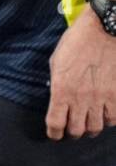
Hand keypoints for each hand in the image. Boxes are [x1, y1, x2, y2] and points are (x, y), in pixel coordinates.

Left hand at [46, 9, 115, 139]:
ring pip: (96, 127)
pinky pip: (114, 117)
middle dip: (72, 133)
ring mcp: (101, 97)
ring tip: (89, 125)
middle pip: (76, 130)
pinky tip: (106, 115)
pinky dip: (109, 120)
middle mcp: (81, 98)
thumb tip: (58, 98)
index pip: (55, 123)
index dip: (54, 133)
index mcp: (61, 90)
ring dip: (91, 128)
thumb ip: (57, 83)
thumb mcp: (56, 62)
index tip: (55, 135)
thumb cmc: (76, 42)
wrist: (104, 30)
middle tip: (72, 130)